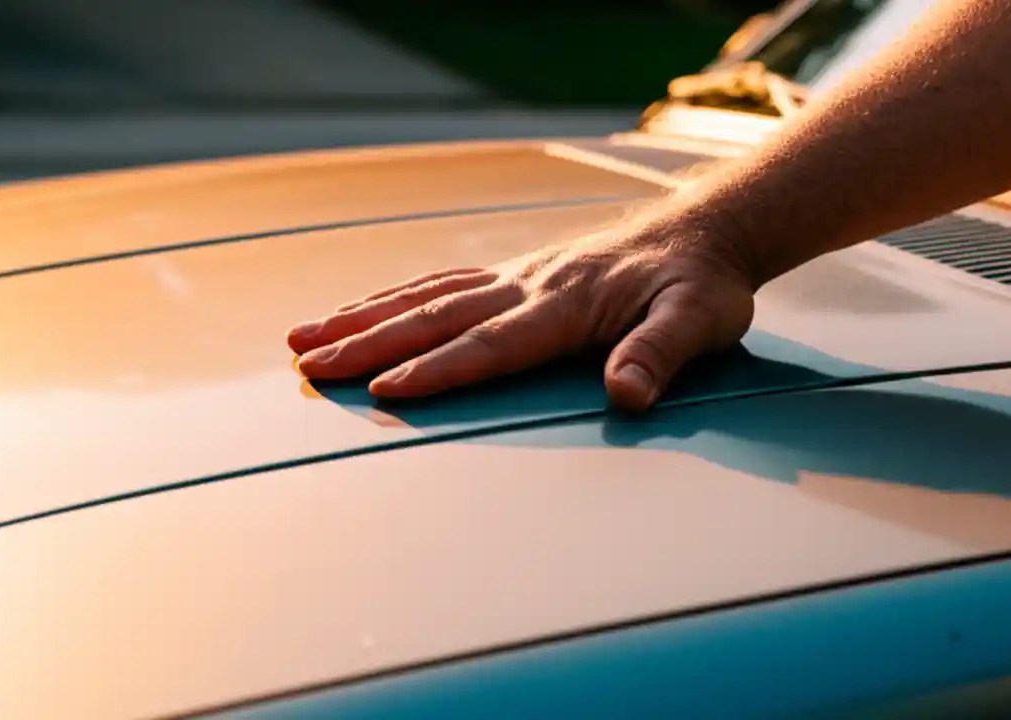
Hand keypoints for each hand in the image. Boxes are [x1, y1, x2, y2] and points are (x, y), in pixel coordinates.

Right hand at [286, 218, 757, 410]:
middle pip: (437, 316)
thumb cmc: (704, 284)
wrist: (706, 229)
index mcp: (566, 303)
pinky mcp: (520, 272)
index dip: (437, 369)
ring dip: (364, 316)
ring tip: (304, 334)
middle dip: (369, 342)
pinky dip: (398, 295)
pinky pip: (445, 280)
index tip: (382, 388)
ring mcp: (520, 274)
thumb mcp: (700, 321)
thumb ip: (660, 355)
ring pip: (427, 295)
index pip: (489, 343)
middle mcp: (530, 284)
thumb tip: (625, 395)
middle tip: (309, 365)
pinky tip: (366, 307)